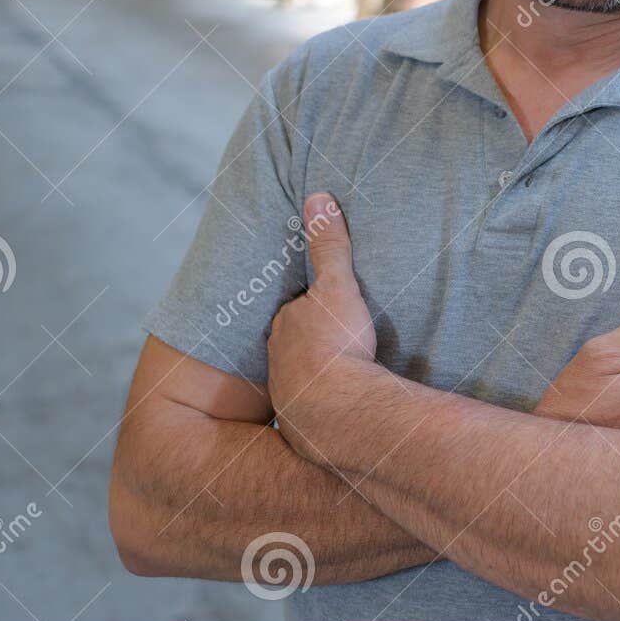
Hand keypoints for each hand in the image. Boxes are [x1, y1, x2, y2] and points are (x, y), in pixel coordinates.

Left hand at [268, 192, 378, 459]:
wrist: (337, 410)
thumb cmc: (337, 345)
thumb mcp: (338, 287)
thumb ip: (328, 245)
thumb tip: (317, 197)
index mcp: (286, 325)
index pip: (295, 310)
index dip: (311, 307)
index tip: (327, 309)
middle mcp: (278, 359)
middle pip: (293, 343)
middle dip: (308, 341)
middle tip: (334, 341)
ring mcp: (287, 392)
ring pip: (298, 376)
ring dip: (316, 375)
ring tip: (341, 375)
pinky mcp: (302, 423)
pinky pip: (311, 407)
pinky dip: (323, 404)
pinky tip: (341, 407)